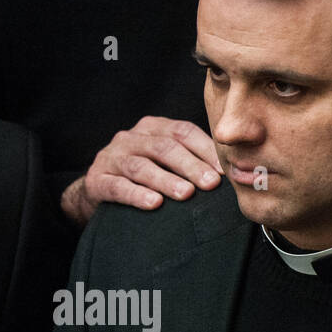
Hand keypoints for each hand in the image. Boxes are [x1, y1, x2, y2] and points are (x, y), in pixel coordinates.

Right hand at [60, 117, 223, 226]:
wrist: (99, 191)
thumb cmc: (144, 178)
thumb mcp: (166, 163)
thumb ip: (192, 161)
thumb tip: (234, 174)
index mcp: (151, 128)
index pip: (182, 132)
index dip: (204, 149)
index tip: (224, 170)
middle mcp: (129, 138)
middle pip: (163, 147)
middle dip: (190, 165)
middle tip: (210, 183)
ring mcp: (111, 157)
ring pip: (140, 166)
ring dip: (166, 180)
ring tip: (186, 194)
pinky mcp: (96, 180)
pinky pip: (117, 186)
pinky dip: (136, 194)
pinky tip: (153, 203)